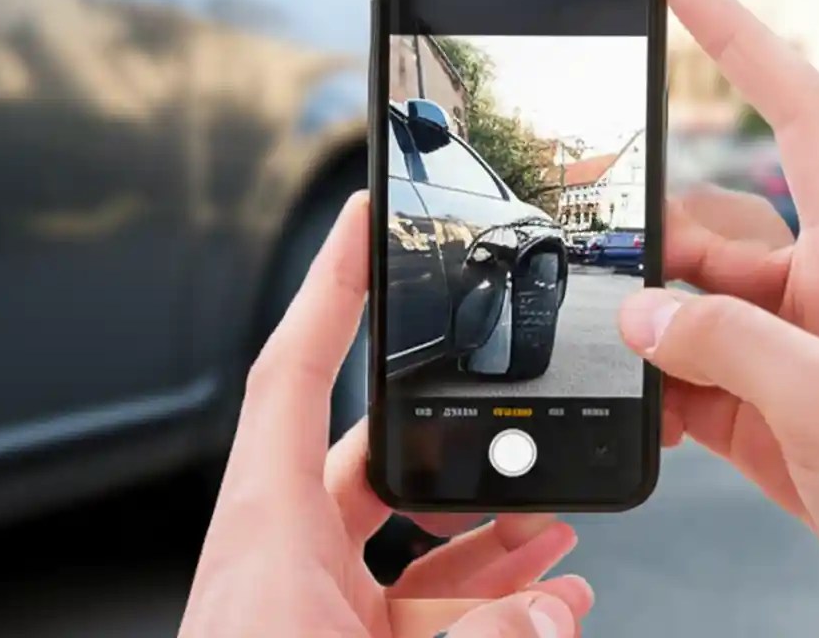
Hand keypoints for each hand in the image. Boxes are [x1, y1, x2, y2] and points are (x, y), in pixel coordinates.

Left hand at [179, 194, 592, 637]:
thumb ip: (474, 633)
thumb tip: (551, 610)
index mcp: (267, 538)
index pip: (292, 375)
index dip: (326, 287)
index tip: (360, 222)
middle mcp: (285, 555)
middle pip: (373, 450)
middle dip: (455, 429)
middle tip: (509, 414)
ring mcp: (311, 596)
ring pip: (405, 527)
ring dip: (482, 520)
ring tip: (549, 515)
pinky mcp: (335, 633)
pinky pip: (414, 586)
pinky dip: (475, 581)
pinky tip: (535, 590)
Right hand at [624, 0, 818, 635]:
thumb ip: (725, 344)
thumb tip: (644, 312)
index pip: (800, 116)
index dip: (740, 41)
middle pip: (714, 231)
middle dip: (654, 254)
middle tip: (610, 292)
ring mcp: (799, 359)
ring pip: (694, 311)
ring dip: (654, 338)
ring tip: (634, 377)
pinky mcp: (781, 418)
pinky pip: (698, 379)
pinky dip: (662, 395)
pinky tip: (647, 420)